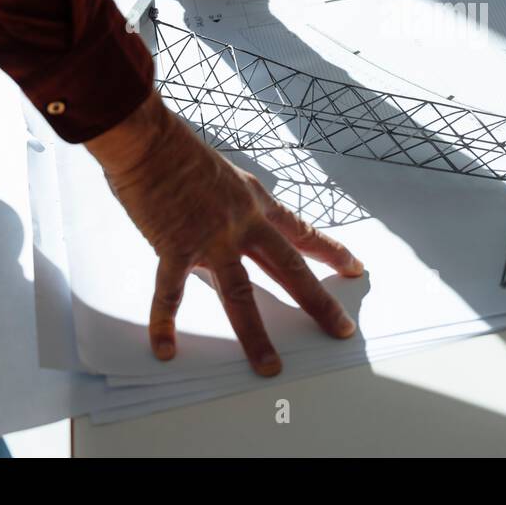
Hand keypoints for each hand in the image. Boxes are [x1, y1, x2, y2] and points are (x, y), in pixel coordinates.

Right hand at [86, 92, 363, 374]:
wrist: (150, 139)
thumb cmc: (180, 151)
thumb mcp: (225, 173)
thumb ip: (234, 203)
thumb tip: (234, 221)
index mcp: (256, 202)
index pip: (302, 231)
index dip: (331, 251)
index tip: (355, 267)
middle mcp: (243, 223)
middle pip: (289, 269)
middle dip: (318, 302)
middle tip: (341, 328)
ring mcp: (212, 238)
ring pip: (240, 294)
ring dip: (255, 334)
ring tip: (270, 365)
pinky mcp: (176, 246)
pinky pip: (171, 293)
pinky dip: (165, 323)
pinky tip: (166, 349)